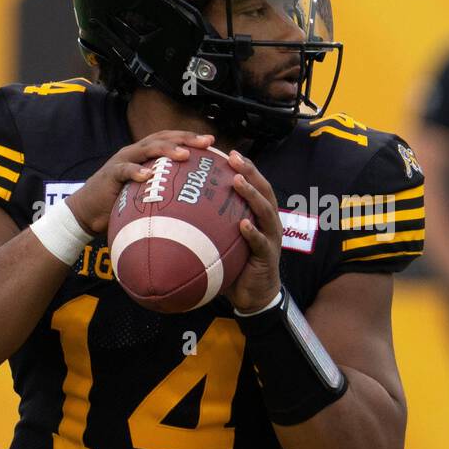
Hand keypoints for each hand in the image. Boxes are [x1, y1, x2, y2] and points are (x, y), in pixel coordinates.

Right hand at [64, 131, 212, 234]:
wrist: (86, 211)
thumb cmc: (120, 202)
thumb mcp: (145, 192)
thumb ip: (163, 188)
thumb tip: (193, 198)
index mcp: (144, 154)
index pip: (168, 139)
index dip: (188, 137)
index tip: (211, 141)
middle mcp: (134, 153)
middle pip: (161, 139)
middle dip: (185, 139)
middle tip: (206, 142)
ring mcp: (122, 162)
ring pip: (145, 149)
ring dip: (166, 150)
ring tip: (184, 155)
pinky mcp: (110, 175)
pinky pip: (124, 171)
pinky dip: (136, 171)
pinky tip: (148, 175)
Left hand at [224, 149, 282, 312]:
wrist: (254, 295)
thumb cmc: (236, 265)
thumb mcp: (224, 240)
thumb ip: (211, 224)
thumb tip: (177, 212)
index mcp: (260, 215)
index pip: (256, 185)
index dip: (246, 167)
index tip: (228, 152)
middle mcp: (269, 223)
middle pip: (264, 190)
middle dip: (251, 172)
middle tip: (234, 157)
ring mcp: (271, 238)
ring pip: (266, 212)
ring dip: (252, 195)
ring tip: (238, 182)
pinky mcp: (268, 257)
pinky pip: (261, 243)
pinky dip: (253, 233)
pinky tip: (243, 225)